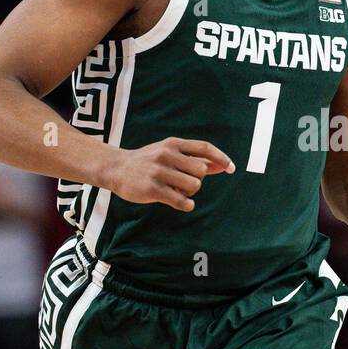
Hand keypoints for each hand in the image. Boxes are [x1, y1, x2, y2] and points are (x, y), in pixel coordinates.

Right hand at [102, 137, 234, 211]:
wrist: (116, 168)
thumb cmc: (148, 162)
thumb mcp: (170, 153)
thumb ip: (195, 159)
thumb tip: (222, 166)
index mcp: (173, 144)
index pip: (205, 148)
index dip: (221, 158)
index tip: (231, 168)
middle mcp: (167, 155)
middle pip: (202, 170)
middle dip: (197, 180)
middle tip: (183, 183)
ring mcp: (159, 171)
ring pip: (194, 185)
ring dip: (189, 192)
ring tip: (176, 191)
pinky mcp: (152, 189)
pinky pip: (182, 201)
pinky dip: (186, 204)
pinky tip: (181, 203)